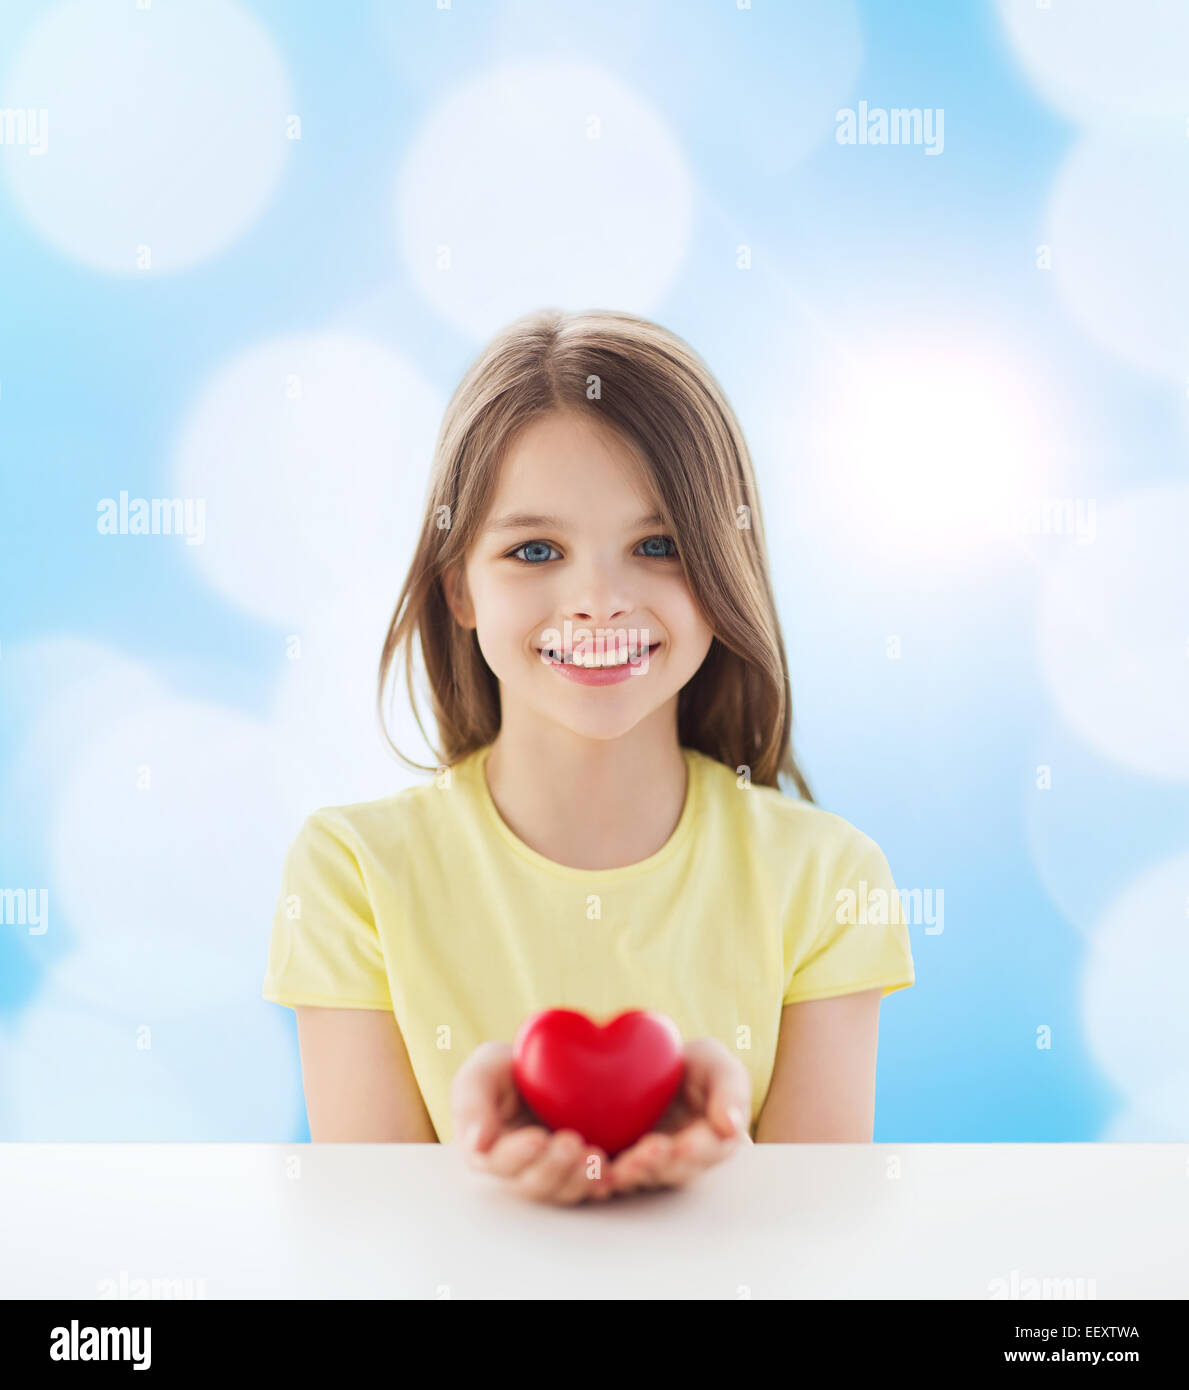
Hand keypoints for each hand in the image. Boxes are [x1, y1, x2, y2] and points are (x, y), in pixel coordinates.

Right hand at [449, 1040, 613, 1205]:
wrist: (552, 1062)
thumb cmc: (509, 1066)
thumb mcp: (484, 1069)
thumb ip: (472, 1101)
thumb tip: (477, 1145)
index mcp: (488, 1148)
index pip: (497, 1162)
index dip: (518, 1155)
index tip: (538, 1138)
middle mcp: (519, 1169)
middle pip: (532, 1184)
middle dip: (553, 1167)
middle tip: (571, 1143)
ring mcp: (552, 1173)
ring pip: (562, 1192)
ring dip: (579, 1180)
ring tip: (596, 1157)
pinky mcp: (582, 1172)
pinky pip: (592, 1188)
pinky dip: (603, 1184)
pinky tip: (612, 1175)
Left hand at [605, 1037, 751, 1196]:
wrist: (651, 1061)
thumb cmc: (693, 1065)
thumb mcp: (717, 1064)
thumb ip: (730, 1090)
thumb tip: (732, 1127)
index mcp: (714, 1141)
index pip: (710, 1151)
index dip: (696, 1151)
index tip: (683, 1145)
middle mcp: (683, 1162)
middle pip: (674, 1171)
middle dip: (660, 1165)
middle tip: (647, 1153)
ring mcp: (651, 1165)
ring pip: (644, 1179)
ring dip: (633, 1175)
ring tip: (621, 1167)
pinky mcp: (619, 1162)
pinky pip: (612, 1176)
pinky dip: (604, 1177)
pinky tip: (595, 1172)